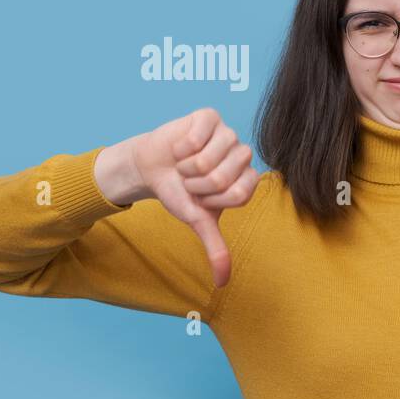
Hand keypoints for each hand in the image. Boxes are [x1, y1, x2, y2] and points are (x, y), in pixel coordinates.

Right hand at [129, 108, 259, 287]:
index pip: (239, 194)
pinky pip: (199, 135)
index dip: (212, 199)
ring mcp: (227, 133)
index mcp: (247, 179)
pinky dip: (182, 146)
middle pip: (223, 176)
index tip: (201, 198)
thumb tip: (223, 282)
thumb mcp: (197, 220)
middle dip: (197, 184)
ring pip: (209, 157)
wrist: (152, 169)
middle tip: (190, 180)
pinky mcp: (209, 117)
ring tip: (184, 165)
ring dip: (187, 166)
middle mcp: (242, 154)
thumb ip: (215, 247)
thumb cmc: (179, 192)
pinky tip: (180, 148)